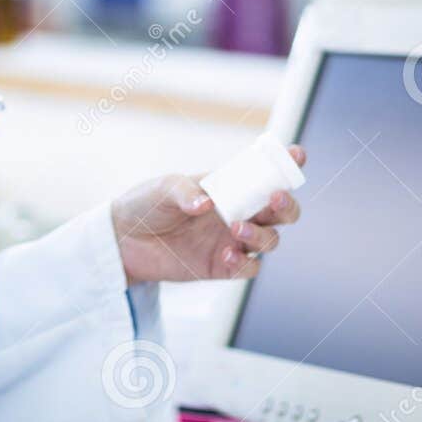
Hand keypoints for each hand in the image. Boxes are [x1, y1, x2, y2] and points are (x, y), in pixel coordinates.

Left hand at [110, 146, 305, 284]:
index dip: (287, 164)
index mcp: (230, 187)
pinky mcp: (221, 266)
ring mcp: (232, 241)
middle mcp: (238, 213)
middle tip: (273, 198)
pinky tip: (226, 255)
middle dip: (286, 205)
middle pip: (281, 212)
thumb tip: (206, 205)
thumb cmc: (146, 204)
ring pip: (271, 240)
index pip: (265, 174)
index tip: (296, 154)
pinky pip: (248, 268)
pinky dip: (244, 262)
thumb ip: (185, 191)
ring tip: (236, 229)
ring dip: (262, 235)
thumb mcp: (163, 188)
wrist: (124, 241)